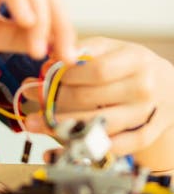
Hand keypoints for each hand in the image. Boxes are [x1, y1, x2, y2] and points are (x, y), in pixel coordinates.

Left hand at [24, 36, 173, 158]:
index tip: (48, 76)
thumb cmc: (135, 64)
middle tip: (34, 100)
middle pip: (93, 99)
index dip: (68, 75)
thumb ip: (84, 50)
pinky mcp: (148, 135)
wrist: (170, 86)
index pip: (97, 71)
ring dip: (65, 127)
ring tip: (39, 124)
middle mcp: (143, 88)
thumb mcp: (114, 47)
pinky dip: (91, 145)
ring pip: (101, 125)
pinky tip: (68, 143)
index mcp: (136, 60)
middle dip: (57, 100)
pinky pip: (118, 146)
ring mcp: (147, 114)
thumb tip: (50, 60)